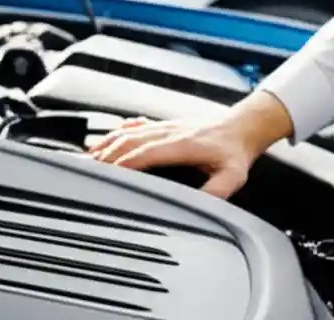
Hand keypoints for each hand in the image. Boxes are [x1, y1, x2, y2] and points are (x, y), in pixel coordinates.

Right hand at [87, 117, 255, 197]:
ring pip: (131, 132)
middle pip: (132, 140)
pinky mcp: (167, 125)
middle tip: (90, 170)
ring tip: (91, 156)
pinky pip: (137, 126)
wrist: (243, 125)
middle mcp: (171, 132)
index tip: (109, 172)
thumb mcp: (233, 176)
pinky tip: (108, 137)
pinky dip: (119, 132)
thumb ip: (215, 192)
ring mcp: (168, 127)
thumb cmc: (236, 152)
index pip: (148, 151)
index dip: (127, 161)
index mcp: (184, 144)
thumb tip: (200, 207)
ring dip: (109, 143)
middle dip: (110, 154)